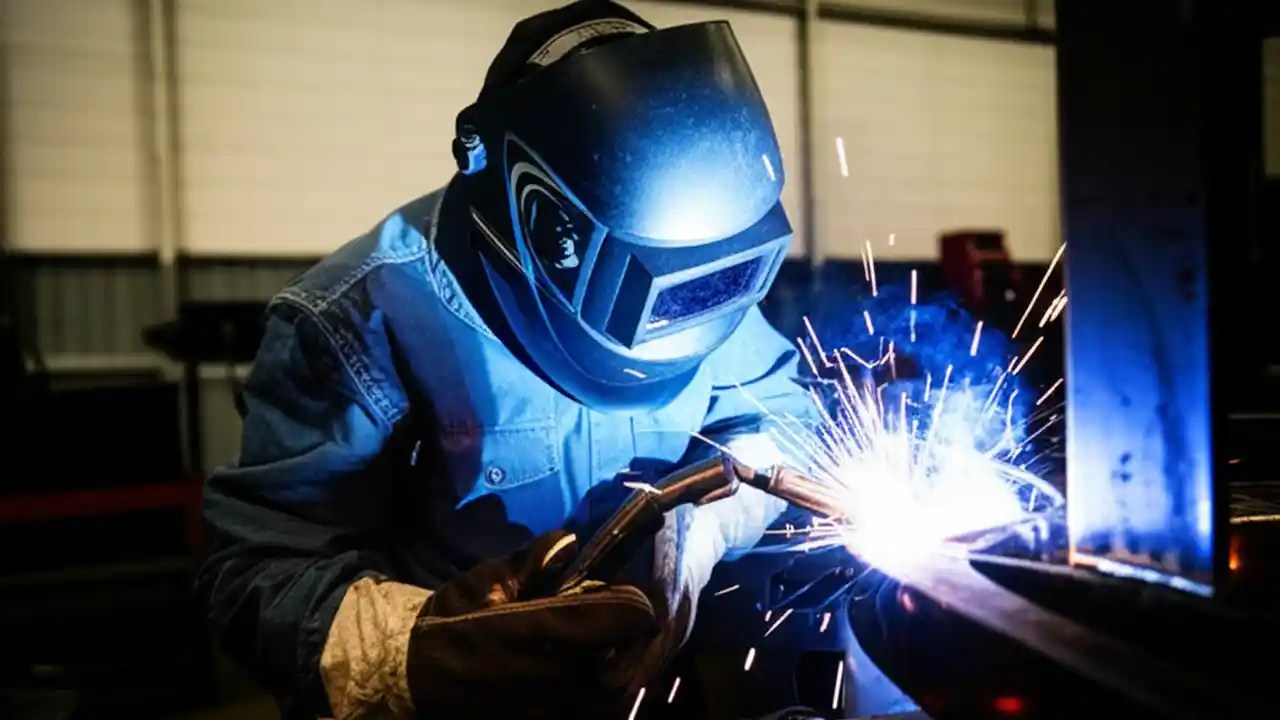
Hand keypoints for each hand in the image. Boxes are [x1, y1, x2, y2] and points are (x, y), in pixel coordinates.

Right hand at [406, 530, 657, 716]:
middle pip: (617, 666)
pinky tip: (591, 671)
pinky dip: (599, 694)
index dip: (631, 608)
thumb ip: (531, 561)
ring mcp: (541, 708)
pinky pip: (586, 712)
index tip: (637, 597)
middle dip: (630, 643)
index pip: (604, 622)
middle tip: (629, 622)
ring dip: (619, 670)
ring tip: (611, 647)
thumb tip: (570, 541)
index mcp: (526, 631)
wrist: (414, 674)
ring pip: (607, 696)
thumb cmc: (451, 620)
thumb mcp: (483, 580)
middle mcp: (540, 675)